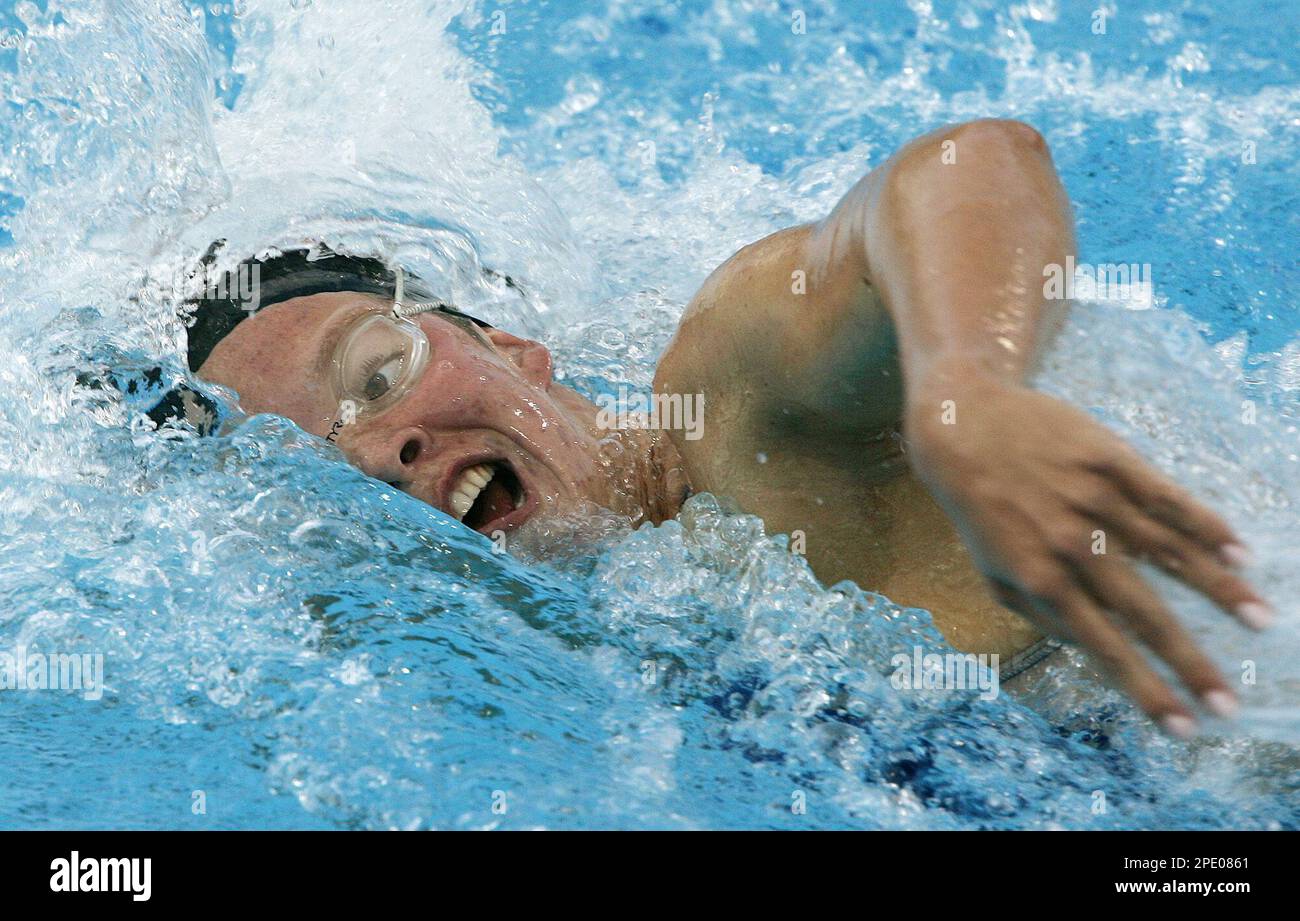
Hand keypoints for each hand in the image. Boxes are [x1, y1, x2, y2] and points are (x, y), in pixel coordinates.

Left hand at [903, 368, 1271, 735]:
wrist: (962, 426)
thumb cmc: (978, 509)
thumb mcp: (991, 573)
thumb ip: (1039, 615)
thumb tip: (1091, 645)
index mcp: (1041, 578)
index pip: (1104, 647)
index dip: (1145, 689)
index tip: (1183, 725)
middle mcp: (1072, 544)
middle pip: (1144, 612)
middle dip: (1190, 661)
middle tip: (1228, 702)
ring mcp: (1094, 500)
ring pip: (1169, 552)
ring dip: (1219, 590)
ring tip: (1261, 620)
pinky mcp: (1109, 460)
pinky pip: (1166, 497)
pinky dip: (1205, 525)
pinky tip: (1239, 551)